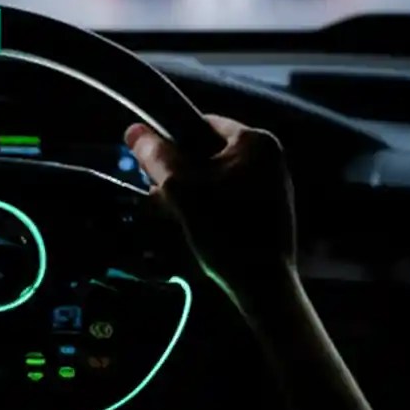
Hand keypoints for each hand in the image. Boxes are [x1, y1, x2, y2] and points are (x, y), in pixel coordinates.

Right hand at [125, 115, 294, 301]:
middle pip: (210, 152)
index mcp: (256, 141)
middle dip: (181, 172)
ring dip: (193, 191)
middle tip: (161, 194)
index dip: (172, 142)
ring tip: (175, 214)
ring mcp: (275, 184)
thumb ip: (156, 156)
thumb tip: (134, 131)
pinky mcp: (273, 210)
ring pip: (219, 176)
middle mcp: (271, 156)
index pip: (201, 123)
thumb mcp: (181, 189)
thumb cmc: (224, 230)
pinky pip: (233, 196)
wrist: (263, 285)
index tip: (155, 166)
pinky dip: (213, 205)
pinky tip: (198, 226)